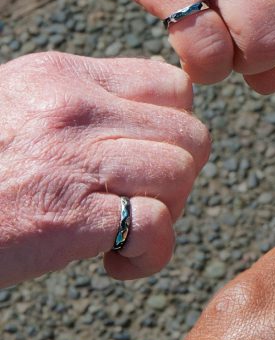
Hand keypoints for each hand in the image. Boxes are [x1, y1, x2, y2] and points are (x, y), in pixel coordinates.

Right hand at [0, 52, 209, 285]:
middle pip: (190, 134)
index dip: (177, 127)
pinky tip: (114, 262)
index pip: (174, 86)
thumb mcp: (18, 105)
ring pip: (181, 175)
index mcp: (65, 77)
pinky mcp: (73, 219)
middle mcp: (77, 111)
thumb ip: (83, 104)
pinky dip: (150, 255)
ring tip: (124, 229)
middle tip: (140, 199)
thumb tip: (149, 123)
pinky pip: (158, 227)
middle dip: (180, 174)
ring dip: (168, 213)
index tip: (151, 156)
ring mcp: (77, 162)